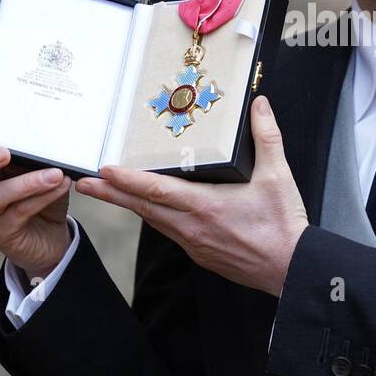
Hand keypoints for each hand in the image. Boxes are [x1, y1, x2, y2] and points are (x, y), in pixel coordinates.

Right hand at [0, 112, 72, 280]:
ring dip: (26, 183)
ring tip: (54, 174)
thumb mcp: (35, 171)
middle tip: (3, 152)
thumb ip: (31, 156)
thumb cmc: (40, 195)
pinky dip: (41, 197)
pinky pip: (19, 212)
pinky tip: (60, 186)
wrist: (51, 235)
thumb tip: (43, 134)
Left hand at [75, 95, 308, 296]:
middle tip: (84, 184)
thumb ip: (267, 137)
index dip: (126, 180)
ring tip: (108, 192)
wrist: (292, 270)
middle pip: (142, 208)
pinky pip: (169, 232)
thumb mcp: (279, 177)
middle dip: (111, 195)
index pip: (156, 190)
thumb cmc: (284, 226)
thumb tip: (259, 105)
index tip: (103, 171)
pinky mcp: (201, 254)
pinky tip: (150, 210)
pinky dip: (153, 218)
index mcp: (205, 206)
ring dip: (129, 205)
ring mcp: (194, 244)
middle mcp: (192, 227)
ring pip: (153, 221)